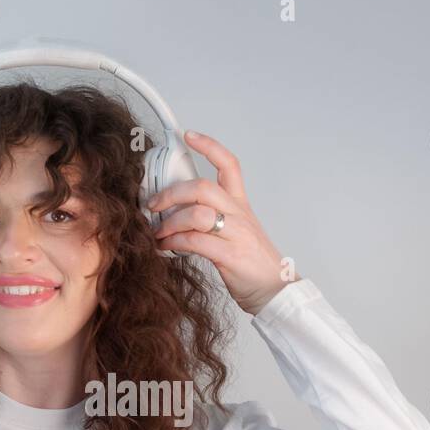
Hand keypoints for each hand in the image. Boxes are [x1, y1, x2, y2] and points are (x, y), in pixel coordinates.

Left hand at [147, 129, 298, 315]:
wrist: (276, 292)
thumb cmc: (252, 266)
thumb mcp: (236, 234)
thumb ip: (212, 220)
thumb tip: (177, 214)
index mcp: (241, 206)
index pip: (229, 165)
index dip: (209, 146)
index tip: (188, 136)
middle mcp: (239, 215)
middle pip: (203, 187)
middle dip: (171, 193)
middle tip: (153, 204)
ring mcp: (237, 234)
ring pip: (197, 213)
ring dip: (170, 222)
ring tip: (157, 232)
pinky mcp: (231, 256)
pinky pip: (195, 241)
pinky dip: (174, 242)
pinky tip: (165, 247)